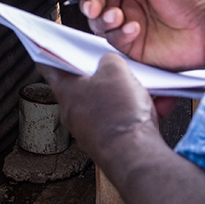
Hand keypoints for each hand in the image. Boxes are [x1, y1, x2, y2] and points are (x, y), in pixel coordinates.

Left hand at [39, 56, 163, 171]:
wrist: (135, 155)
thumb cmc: (118, 115)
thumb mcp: (116, 70)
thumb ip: (109, 60)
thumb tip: (109, 63)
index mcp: (66, 91)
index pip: (49, 67)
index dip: (50, 54)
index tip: (47, 48)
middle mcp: (73, 113)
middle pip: (85, 86)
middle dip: (104, 75)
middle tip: (118, 66)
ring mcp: (90, 130)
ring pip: (108, 104)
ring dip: (127, 94)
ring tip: (146, 87)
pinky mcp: (109, 142)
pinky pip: (123, 120)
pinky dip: (138, 112)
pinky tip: (157, 105)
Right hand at [75, 0, 204, 71]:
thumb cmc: (192, 1)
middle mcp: (129, 2)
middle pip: (95, 0)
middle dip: (90, 3)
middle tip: (93, 7)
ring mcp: (128, 23)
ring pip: (99, 21)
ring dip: (103, 18)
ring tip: (117, 17)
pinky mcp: (131, 44)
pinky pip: (114, 39)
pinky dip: (120, 33)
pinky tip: (135, 29)